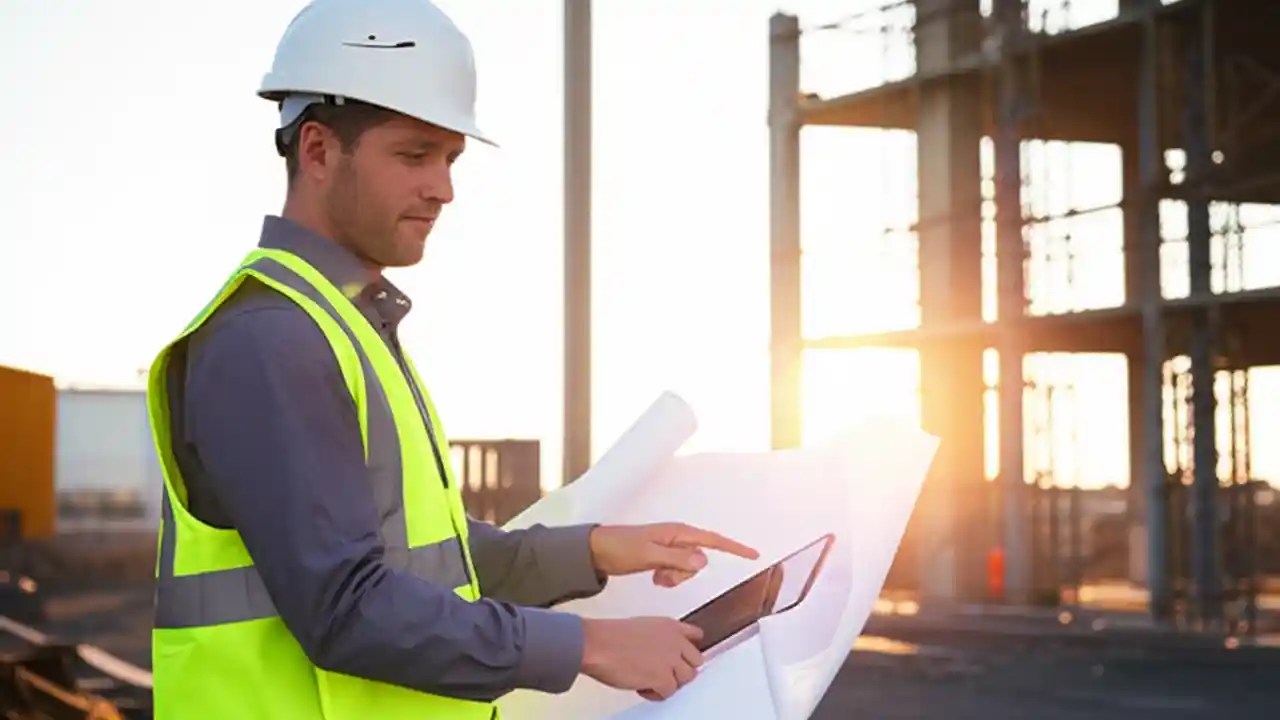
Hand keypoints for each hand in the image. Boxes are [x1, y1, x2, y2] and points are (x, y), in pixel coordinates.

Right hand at [580, 617, 704, 700]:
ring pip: (686, 678)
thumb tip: (663, 652)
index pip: (696, 635)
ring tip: (650, 681)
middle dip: (682, 669)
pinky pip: (670, 692)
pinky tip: (642, 687)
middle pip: (696, 661)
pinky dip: (656, 694)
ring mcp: (671, 660)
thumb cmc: (611, 636)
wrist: (598, 644)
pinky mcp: (663, 678)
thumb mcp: (643, 627)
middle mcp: (675, 641)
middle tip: (665, 673)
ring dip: (670, 682)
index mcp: (670, 626)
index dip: (689, 649)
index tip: (684, 656)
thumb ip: (660, 638)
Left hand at [589, 523, 758, 587]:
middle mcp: (677, 538)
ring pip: (688, 568)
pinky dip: (669, 578)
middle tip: (662, 575)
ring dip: (675, 578)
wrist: (596, 551)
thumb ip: (677, 559)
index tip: (754, 555)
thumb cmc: (620, 548)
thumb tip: (704, 561)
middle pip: (699, 560)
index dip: (734, 548)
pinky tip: (654, 576)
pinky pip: (677, 571)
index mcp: (678, 533)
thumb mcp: (649, 556)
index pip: (713, 540)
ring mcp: (670, 547)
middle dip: (686, 573)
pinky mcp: (662, 556)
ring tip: (656, 576)